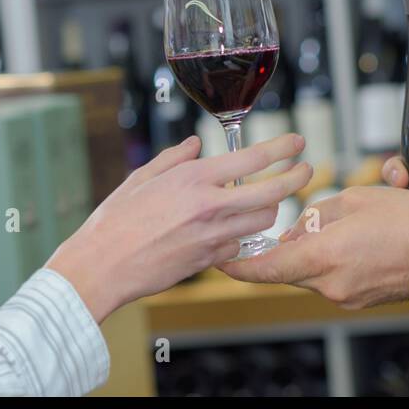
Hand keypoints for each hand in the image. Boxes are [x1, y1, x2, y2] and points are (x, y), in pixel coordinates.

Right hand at [46, 133, 310, 323]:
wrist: (102, 267)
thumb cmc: (115, 221)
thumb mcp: (142, 178)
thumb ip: (174, 158)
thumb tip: (196, 144)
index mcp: (194, 178)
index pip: (253, 158)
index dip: (282, 148)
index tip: (297, 142)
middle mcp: (210, 206)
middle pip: (273, 191)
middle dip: (297, 178)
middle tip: (306, 170)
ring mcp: (213, 237)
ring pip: (263, 220)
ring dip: (268, 209)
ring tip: (265, 201)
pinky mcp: (210, 261)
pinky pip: (240, 245)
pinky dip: (239, 236)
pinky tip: (228, 231)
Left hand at [218, 185, 408, 308]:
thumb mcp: (355, 200)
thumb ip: (316, 215)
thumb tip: (298, 230)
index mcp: (323, 256)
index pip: (266, 267)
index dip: (238, 265)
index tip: (221, 259)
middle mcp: (329, 283)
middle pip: (288, 267)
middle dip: (288, 245)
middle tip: (302, 222)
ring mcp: (344, 296)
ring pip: (310, 272)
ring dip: (314, 251)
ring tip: (341, 227)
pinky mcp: (358, 300)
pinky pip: (331, 280)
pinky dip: (332, 261)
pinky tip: (354, 243)